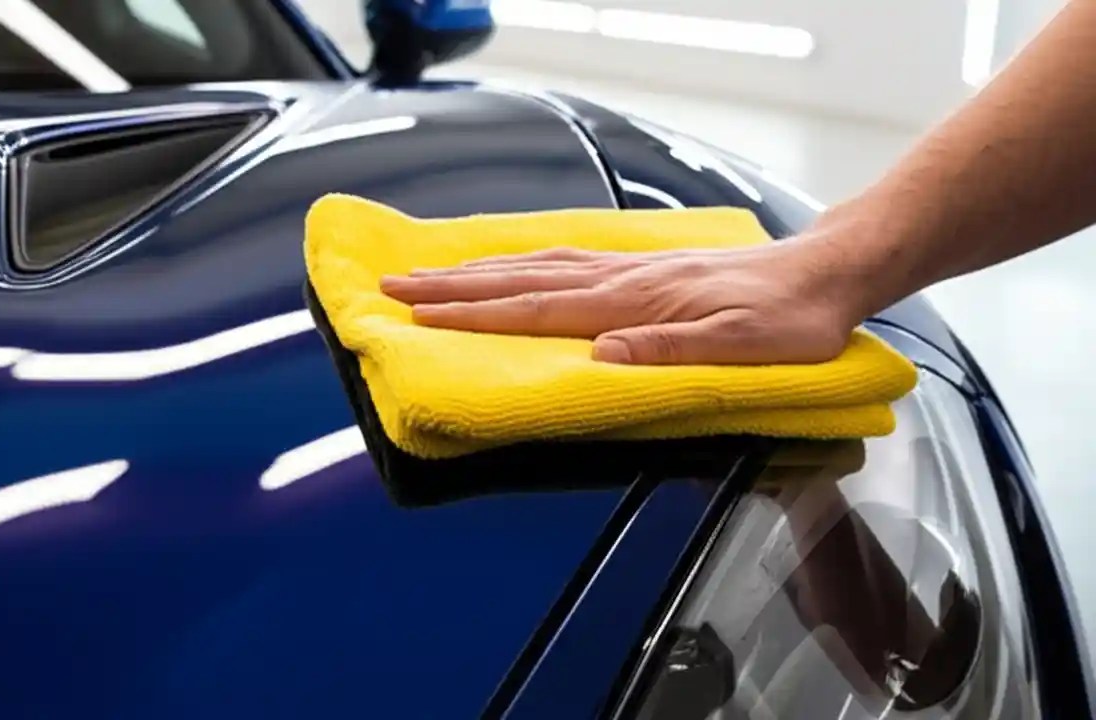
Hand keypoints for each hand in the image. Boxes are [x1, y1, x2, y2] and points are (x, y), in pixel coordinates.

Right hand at [379, 240, 865, 364]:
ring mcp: (627, 268)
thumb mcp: (744, 349)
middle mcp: (621, 280)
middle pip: (519, 281)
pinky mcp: (638, 266)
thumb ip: (669, 351)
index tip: (421, 316)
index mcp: (636, 305)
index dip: (476, 316)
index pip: (539, 310)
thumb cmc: (789, 321)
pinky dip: (518, 259)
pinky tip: (502, 262)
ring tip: (427, 274)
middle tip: (395, 288)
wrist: (823, 273)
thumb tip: (601, 355)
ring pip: (534, 264)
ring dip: (475, 271)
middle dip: (452, 288)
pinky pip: (561, 257)